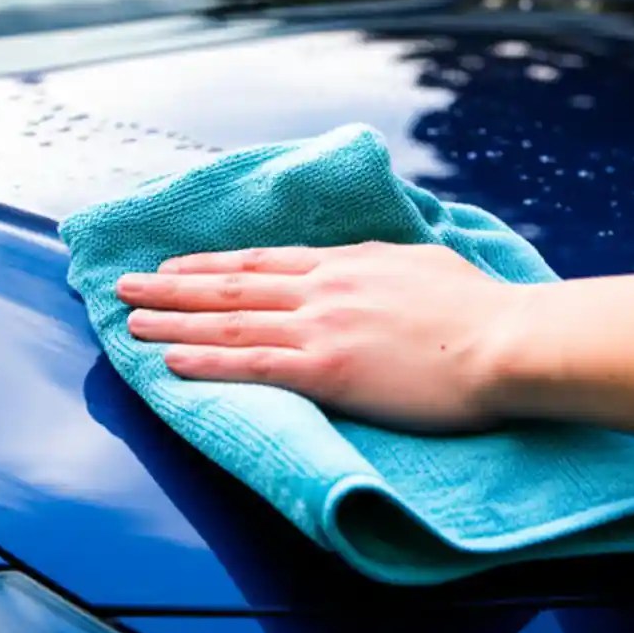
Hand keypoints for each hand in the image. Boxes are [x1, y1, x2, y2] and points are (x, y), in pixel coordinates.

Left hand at [116, 242, 538, 429]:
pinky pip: (252, 364)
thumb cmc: (481, 308)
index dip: (211, 266)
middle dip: (172, 285)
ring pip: (229, 323)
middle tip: (124, 285)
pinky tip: (170, 361)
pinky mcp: (328, 370)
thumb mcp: (422, 262)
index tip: (175, 266)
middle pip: (229, 286)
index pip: (260, 262)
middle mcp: (322, 288)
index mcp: (346, 263)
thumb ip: (381, 262)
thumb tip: (365, 262)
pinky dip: (205, 361)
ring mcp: (321, 327)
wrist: (508, 341)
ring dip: (173, 321)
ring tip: (130, 321)